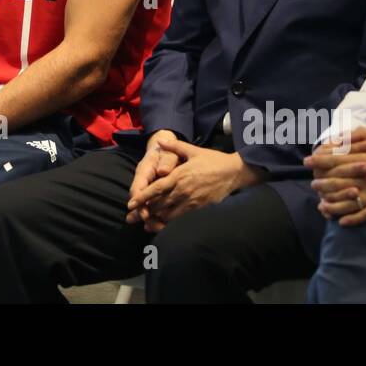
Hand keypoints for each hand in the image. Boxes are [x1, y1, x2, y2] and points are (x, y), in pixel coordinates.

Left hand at [128, 136, 257, 230]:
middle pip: (159, 204)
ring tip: (146, 222)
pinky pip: (181, 217)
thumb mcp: (193, 151)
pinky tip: (164, 224)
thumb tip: (160, 141)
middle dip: (145, 211)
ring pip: (169, 213)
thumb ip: (175, 147)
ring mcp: (191, 200)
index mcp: (179, 175)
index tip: (131, 203)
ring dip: (156, 218)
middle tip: (134, 217)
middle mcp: (183, 190)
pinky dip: (170, 221)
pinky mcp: (199, 208)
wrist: (234, 173)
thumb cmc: (213, 160)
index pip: (156, 189)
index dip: (142, 197)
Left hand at [304, 127, 365, 226]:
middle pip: (340, 182)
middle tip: (312, 184)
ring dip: (333, 204)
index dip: (320, 160)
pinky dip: (353, 219)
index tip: (307, 161)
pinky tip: (341, 222)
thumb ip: (358, 136)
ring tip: (321, 205)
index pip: (338, 160)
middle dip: (323, 183)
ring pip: (350, 201)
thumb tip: (337, 139)